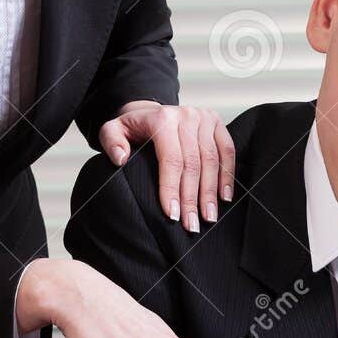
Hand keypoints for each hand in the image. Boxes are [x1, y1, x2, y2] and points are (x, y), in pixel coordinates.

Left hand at [98, 101, 233, 232]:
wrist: (151, 112)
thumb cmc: (133, 128)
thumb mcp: (112, 130)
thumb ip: (111, 142)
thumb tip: (121, 158)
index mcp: (162, 118)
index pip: (171, 159)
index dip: (172, 189)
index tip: (172, 215)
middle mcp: (186, 115)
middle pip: (193, 163)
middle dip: (192, 198)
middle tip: (191, 225)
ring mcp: (204, 117)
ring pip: (212, 160)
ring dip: (210, 192)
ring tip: (208, 217)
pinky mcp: (217, 122)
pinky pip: (227, 151)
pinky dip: (227, 175)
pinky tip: (223, 197)